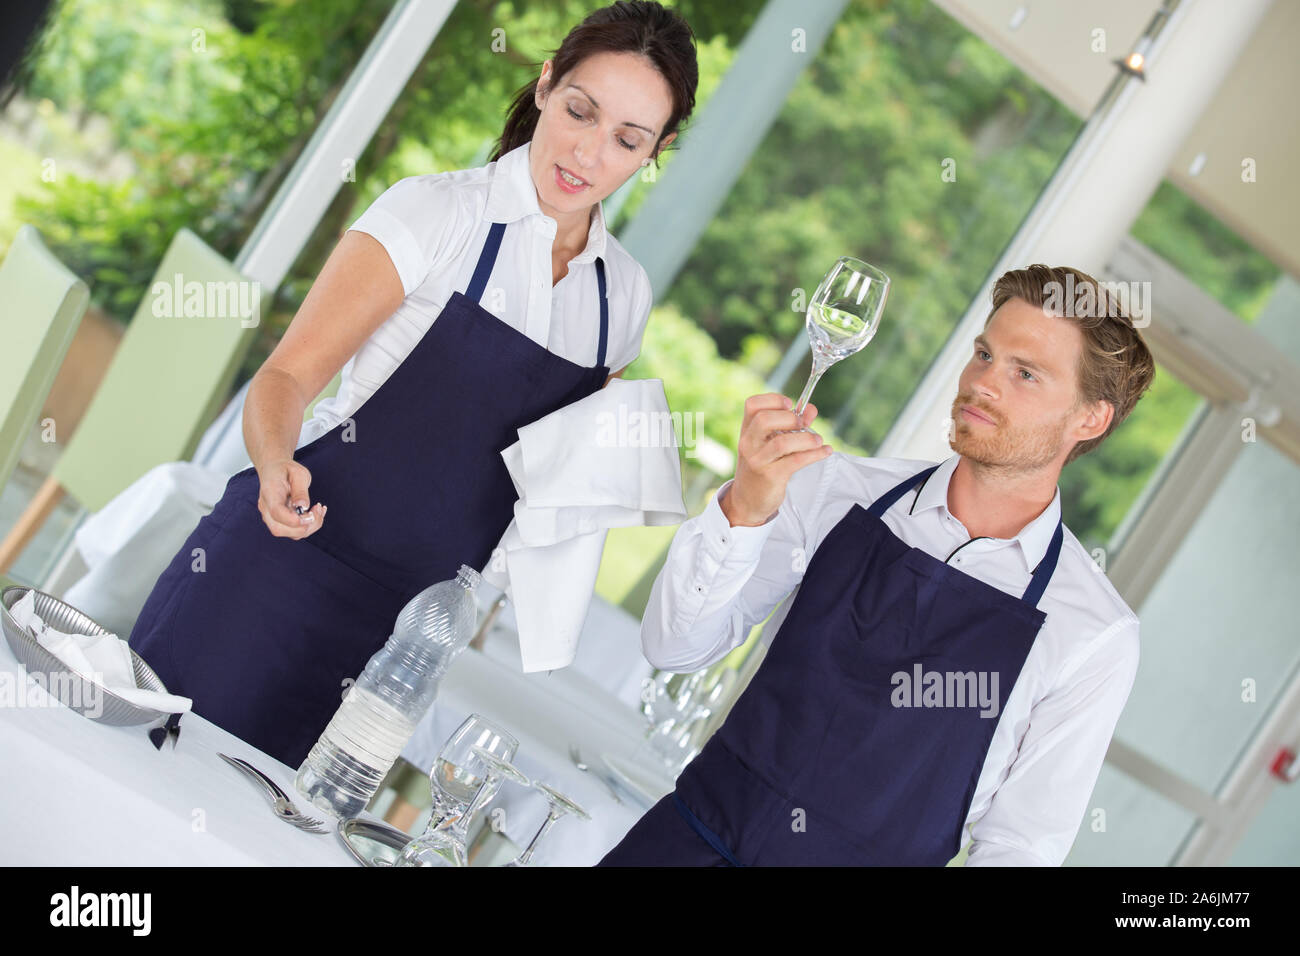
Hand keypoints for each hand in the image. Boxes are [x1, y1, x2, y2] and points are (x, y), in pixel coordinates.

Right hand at [255, 457, 325, 538]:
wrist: (275, 469)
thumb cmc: (286, 470)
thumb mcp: (298, 473)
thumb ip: (300, 490)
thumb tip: (304, 506)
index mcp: (270, 493)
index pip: (277, 513)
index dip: (294, 520)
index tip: (311, 514)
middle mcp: (267, 508)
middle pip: (279, 529)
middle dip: (304, 526)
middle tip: (318, 510)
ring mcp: (271, 516)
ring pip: (289, 533)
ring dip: (309, 527)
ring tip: (319, 509)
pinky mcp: (279, 520)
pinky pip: (294, 530)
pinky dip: (308, 526)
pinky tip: (316, 513)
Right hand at [721, 394, 831, 527]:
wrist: (747, 501)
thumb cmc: (761, 467)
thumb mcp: (770, 443)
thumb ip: (790, 425)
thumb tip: (811, 409)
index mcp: (747, 431)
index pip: (752, 405)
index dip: (773, 399)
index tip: (790, 404)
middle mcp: (749, 444)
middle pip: (764, 420)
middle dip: (790, 418)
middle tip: (803, 425)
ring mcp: (758, 461)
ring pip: (781, 443)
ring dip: (806, 439)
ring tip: (818, 441)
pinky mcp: (770, 477)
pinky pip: (795, 461)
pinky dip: (815, 454)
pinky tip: (825, 451)